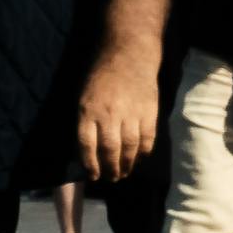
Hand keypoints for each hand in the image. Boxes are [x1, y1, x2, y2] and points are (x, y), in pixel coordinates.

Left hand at [71, 52, 163, 188]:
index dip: (90, 164)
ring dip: (127, 164)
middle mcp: (109, 114)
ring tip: (124, 173)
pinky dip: (144, 152)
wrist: (129, 54)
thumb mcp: (83, 95)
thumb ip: (85, 120)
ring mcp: (131, 113)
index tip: (93, 176)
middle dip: (110, 168)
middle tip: (112, 178)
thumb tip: (88, 149)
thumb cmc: (101, 75)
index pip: (87, 144)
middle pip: (109, 149)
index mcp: (88, 110)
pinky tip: (140, 158)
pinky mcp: (149, 111)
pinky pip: (147, 138)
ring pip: (129, 147)